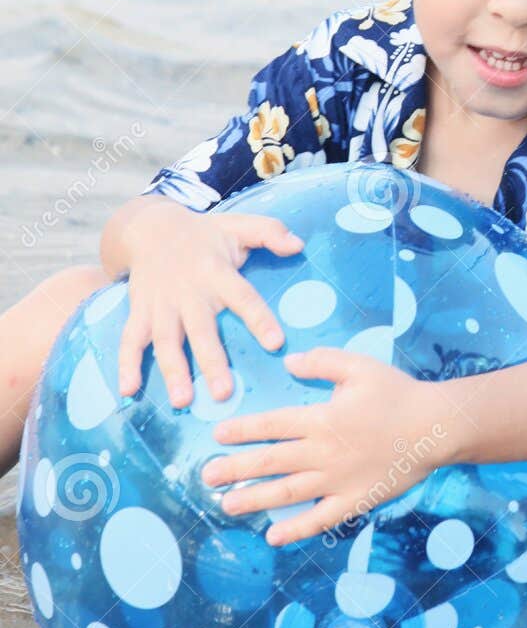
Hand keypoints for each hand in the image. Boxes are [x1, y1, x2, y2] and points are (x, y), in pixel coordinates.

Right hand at [117, 206, 303, 407]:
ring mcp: (161, 304)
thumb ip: (270, 232)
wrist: (152, 228)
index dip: (258, 319)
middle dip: (211, 361)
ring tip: (182, 401)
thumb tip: (298, 245)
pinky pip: (130, 339)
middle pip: (201, 329)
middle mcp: (188, 291)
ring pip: (166, 340)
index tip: (275, 343)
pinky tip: (129, 390)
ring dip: (173, 370)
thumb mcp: (239, 226)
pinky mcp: (140, 311)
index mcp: (216, 272)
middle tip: (223, 393)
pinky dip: (126, 364)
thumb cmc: (206, 235)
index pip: (242, 296)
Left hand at [199, 349, 450, 546]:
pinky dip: (296, 530)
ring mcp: (337, 481)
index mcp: (322, 419)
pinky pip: (320, 519)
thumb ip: (321, 362)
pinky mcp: (354, 501)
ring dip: (255, 499)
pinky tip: (274, 537)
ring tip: (227, 505)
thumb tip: (288, 362)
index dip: (242, 431)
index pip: (272, 425)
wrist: (435, 428)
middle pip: (271, 462)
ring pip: (288, 493)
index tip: (218, 436)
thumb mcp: (359, 366)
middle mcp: (323, 452)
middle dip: (236, 469)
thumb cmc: (397, 393)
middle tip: (207, 476)